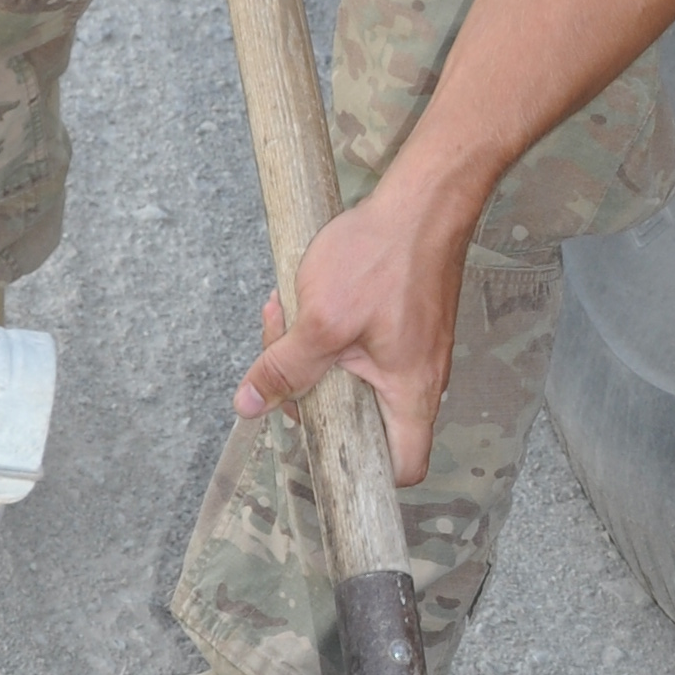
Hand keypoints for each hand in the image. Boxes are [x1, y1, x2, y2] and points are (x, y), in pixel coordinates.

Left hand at [237, 177, 475, 486]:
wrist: (423, 199)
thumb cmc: (385, 256)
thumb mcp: (321, 319)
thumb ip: (285, 369)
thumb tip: (250, 407)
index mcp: (410, 392)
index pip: (404, 466)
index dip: (366, 474)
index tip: (321, 448)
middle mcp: (420, 378)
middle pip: (363, 418)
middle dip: (311, 391)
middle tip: (281, 353)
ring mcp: (412, 349)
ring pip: (353, 375)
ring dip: (311, 351)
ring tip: (287, 309)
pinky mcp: (403, 322)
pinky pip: (359, 344)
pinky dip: (327, 328)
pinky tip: (303, 295)